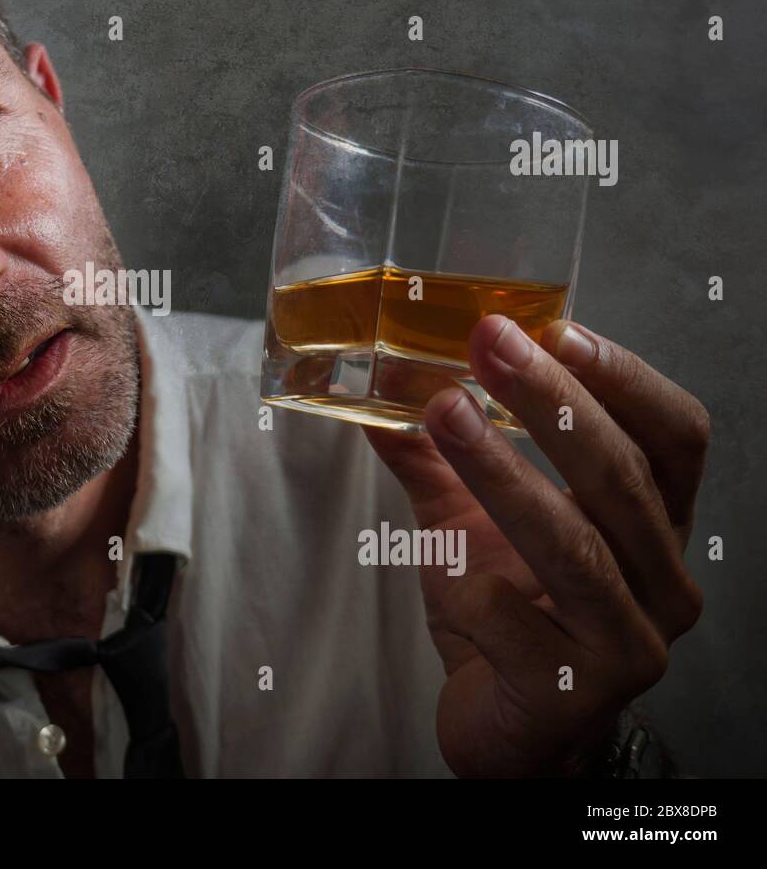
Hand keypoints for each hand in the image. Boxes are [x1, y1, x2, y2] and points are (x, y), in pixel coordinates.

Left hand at [362, 314, 708, 777]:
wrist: (503, 724)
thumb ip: (432, 452)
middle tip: (488, 344)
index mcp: (651, 524)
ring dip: (503, 471)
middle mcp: (661, 579)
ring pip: (575, 544)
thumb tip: (377, 378)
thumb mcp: (465, 518)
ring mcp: (630, 640)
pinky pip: (515, 620)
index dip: (622, 377)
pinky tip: (439, 560)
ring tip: (443, 414)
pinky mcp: (578, 690)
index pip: (673, 435)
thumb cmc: (502, 615)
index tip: (554, 326)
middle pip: (624, 476)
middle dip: (552, 400)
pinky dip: (469, 580)